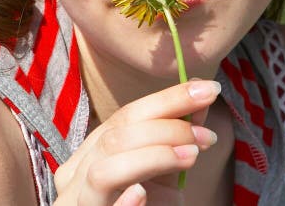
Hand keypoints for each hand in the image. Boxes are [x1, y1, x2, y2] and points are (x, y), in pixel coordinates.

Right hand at [52, 79, 220, 205]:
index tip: (208, 90)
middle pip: (115, 138)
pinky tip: (141, 194)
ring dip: (153, 158)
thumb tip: (200, 90)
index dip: (167, 99)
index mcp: (91, 153)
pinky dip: (123, 203)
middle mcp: (76, 176)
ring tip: (191, 157)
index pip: (126, 116)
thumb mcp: (164, 168)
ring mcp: (78, 203)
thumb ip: (177, 134)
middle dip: (166, 129)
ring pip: (105, 172)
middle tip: (206, 136)